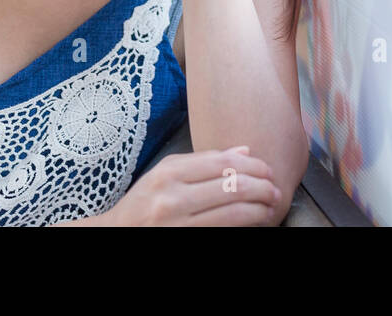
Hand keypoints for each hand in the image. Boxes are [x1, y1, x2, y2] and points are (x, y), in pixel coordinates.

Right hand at [103, 146, 282, 225]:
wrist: (115, 235)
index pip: (222, 163)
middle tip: (275, 188)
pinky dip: (245, 225)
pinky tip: (255, 221)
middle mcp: (172, 199)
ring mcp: (178, 224)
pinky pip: (223, 230)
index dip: (252, 166)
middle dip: (262, 187)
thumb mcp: (164, 174)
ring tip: (271, 205)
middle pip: (231, 187)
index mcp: (168, 174)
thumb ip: (203, 161)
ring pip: (232, 213)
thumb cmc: (143, 203)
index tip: (267, 170)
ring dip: (259, 209)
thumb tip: (245, 151)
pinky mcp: (185, 241)